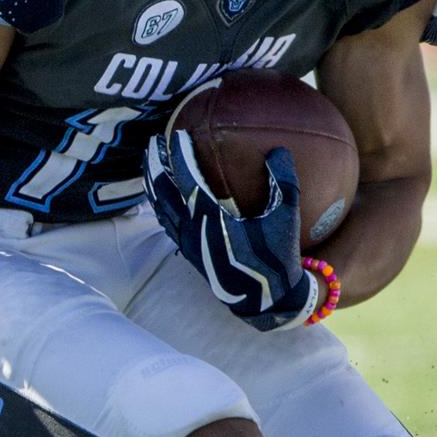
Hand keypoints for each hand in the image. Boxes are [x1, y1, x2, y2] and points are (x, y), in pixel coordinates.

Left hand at [143, 135, 317, 330]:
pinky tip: (162, 199)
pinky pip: (167, 224)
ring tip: (150, 166)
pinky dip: (161, 206)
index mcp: (212, 219)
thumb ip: (283, 184)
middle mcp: (193, 230)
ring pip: (162, 209)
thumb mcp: (286, 220)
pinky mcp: (190, 254)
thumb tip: (279, 151)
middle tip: (150, 143)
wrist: (265, 301)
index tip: (175, 135)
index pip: (188, 180)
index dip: (179, 156)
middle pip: (163, 193)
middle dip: (155, 167)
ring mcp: (188, 244)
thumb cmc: (277, 260)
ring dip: (154, 185)